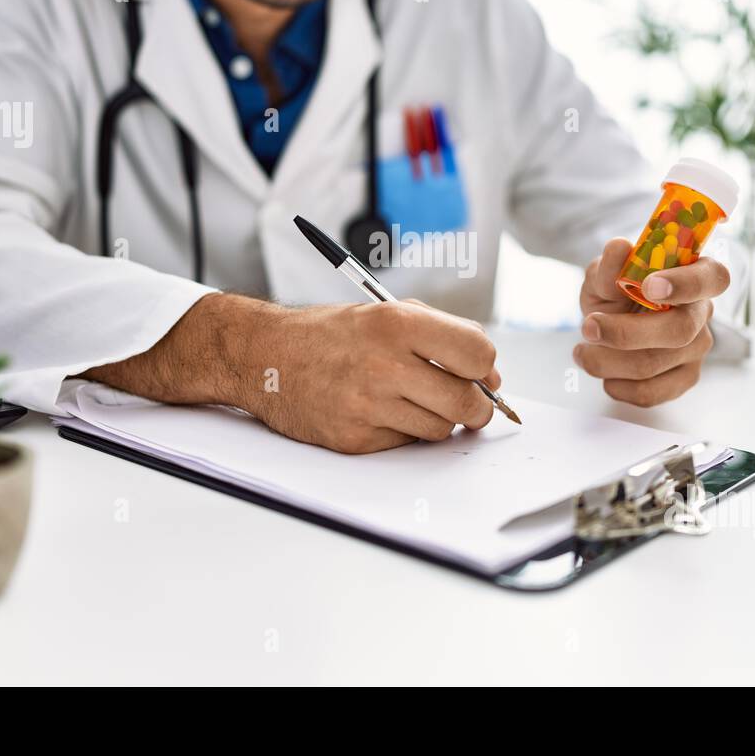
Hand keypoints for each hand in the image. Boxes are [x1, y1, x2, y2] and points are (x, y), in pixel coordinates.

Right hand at [247, 299, 500, 452]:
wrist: (266, 356)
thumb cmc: (330, 334)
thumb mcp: (385, 312)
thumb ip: (441, 334)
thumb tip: (488, 375)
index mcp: (398, 323)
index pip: (477, 354)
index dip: (486, 369)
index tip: (482, 375)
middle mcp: (384, 364)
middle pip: (465, 401)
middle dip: (477, 407)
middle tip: (471, 404)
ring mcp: (367, 405)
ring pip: (440, 429)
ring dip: (437, 419)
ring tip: (410, 399)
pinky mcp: (354, 438)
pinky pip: (405, 443)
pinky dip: (402, 431)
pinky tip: (380, 411)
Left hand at [575, 237, 729, 406]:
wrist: (608, 322)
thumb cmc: (614, 292)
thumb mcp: (605, 275)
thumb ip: (610, 265)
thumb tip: (619, 248)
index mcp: (695, 274)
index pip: (712, 278)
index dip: (685, 284)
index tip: (649, 286)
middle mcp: (701, 313)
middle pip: (679, 330)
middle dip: (626, 333)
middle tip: (588, 326)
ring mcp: (696, 349)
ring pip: (653, 364)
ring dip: (606, 361)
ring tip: (582, 350)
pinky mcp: (683, 378)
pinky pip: (650, 393)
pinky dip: (616, 384)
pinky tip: (602, 370)